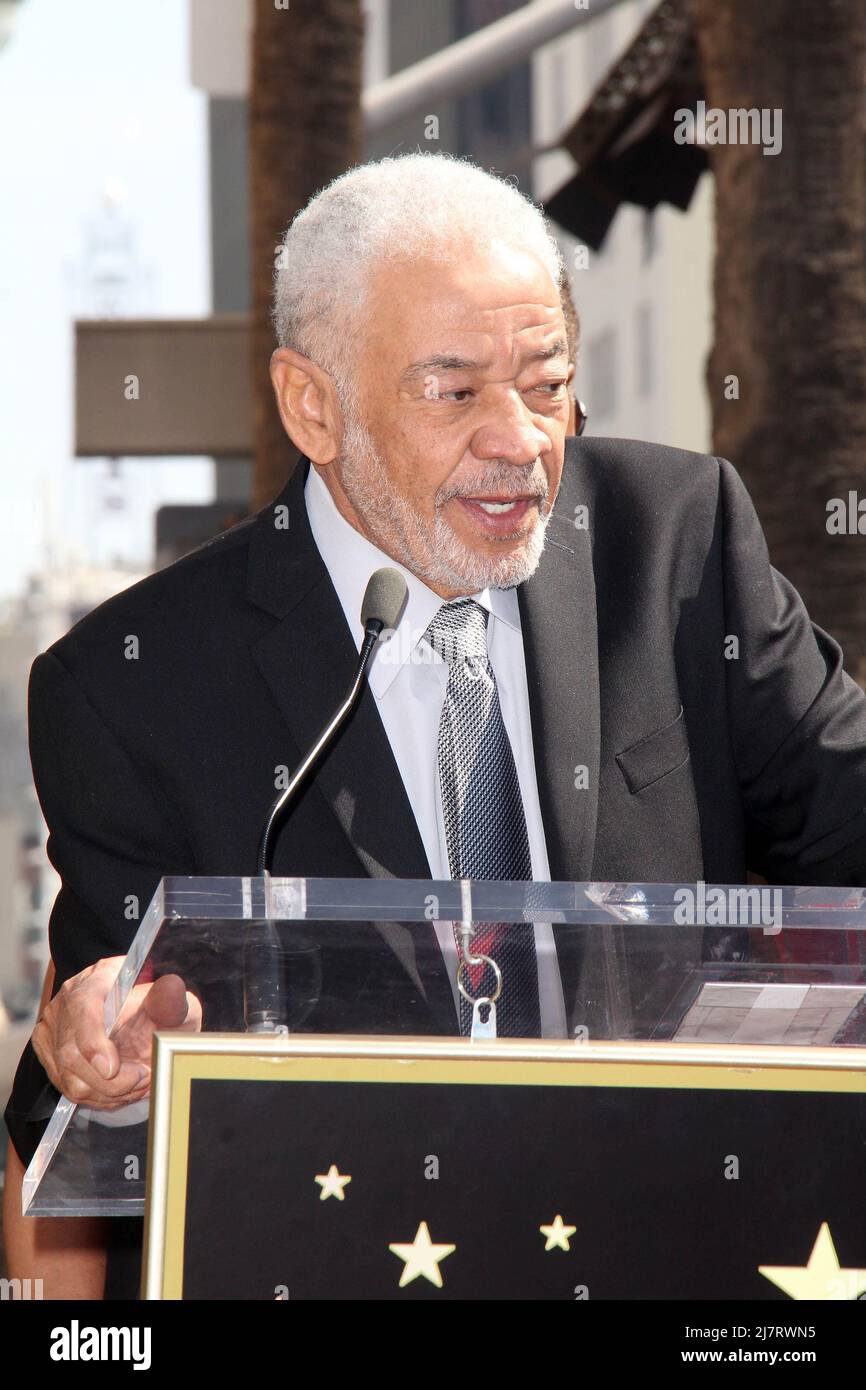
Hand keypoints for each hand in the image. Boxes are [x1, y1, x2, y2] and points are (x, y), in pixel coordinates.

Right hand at [32, 958, 201, 1110]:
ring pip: (70, 1077)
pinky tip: (121, 1089)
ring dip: (107, 1092)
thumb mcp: (169, 1002)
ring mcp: (53, 1028)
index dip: (93, 1042)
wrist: (142, 1019)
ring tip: (136, 1084)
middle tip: (143, 1078)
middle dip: (110, 1079)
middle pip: (72, 1052)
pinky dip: (99, 1096)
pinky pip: (69, 1088)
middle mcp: (67, 1001)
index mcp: (98, 978)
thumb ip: (170, 999)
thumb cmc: (156, 1010)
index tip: (112, 1068)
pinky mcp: (49, 1053)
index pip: (83, 1007)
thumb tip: (170, 988)